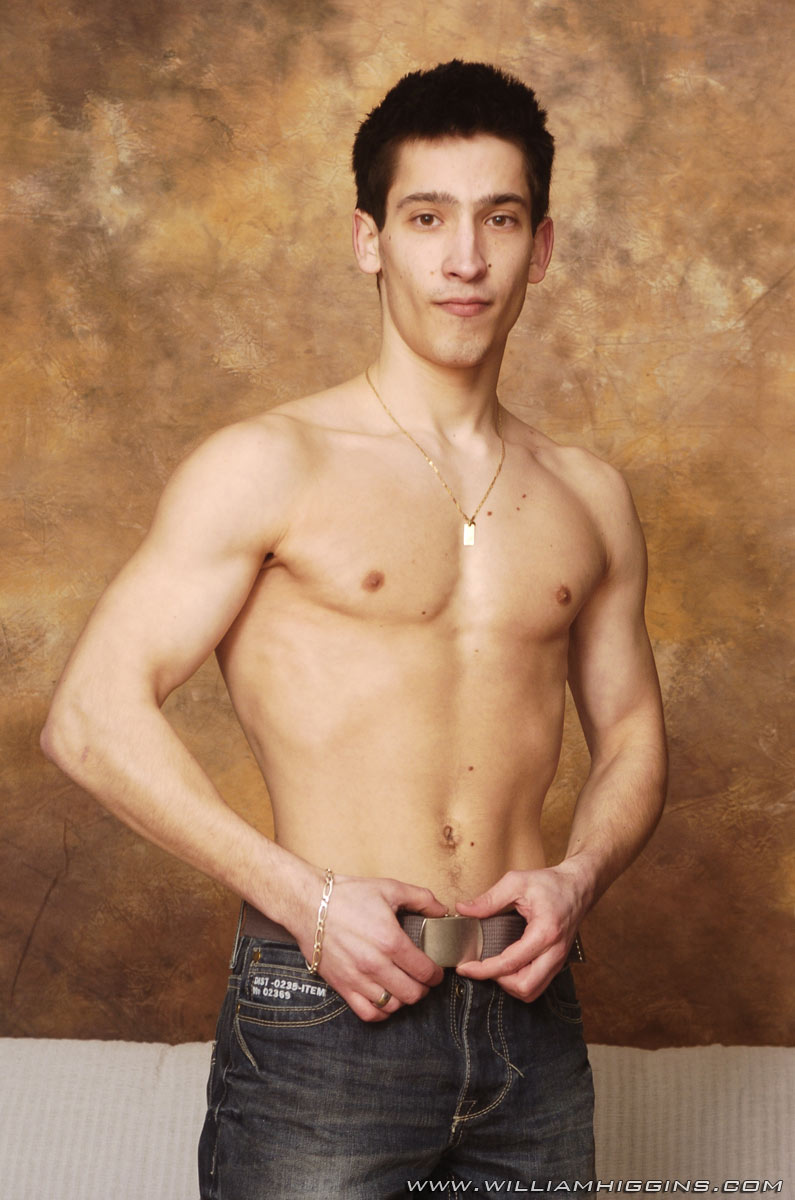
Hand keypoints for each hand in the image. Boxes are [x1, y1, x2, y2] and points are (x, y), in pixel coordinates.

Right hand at [296, 873, 445, 1022]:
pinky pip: (368, 1013)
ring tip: (403, 986)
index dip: (436, 974)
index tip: (435, 970)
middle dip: (423, 988)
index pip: (425, 971)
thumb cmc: (348, 895)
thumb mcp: (389, 888)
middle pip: (412, 994)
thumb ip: (421, 898)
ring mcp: (357, 978)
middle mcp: (375, 964)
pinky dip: (380, 1011)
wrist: (309, 904)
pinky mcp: (342, 986)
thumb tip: (442, 910)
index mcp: (390, 940)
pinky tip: (383, 998)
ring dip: (402, 999)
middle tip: (421, 978)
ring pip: (392, 1006)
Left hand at [454, 865, 585, 1002]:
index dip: (483, 969)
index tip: (465, 967)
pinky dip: (520, 982)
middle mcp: (554, 952)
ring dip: (510, 985)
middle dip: (498, 982)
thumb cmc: (551, 884)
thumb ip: (489, 899)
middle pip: (524, 987)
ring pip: (532, 991)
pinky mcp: (557, 963)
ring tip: (494, 968)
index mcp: (544, 933)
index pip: (510, 963)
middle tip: (480, 967)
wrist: (578, 887)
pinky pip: (538, 985)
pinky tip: (508, 968)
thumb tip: (464, 909)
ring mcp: (558, 961)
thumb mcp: (516, 882)